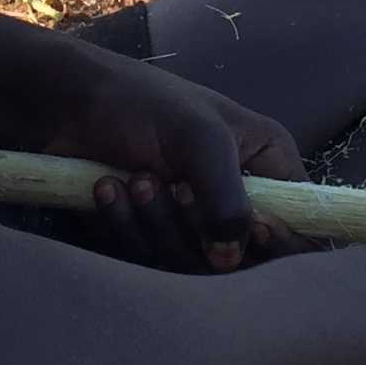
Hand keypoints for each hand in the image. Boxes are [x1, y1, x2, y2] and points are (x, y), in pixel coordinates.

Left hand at [45, 53, 307, 272]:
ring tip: (133, 179)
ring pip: (188, 263)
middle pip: (242, 258)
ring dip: (155, 225)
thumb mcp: (196, 136)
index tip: (254, 230)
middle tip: (172, 188)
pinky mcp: (150, 235)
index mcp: (267, 163)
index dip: (283, 241)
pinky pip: (146, 261)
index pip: (302, 224)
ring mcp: (190, 219)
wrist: (63, 102)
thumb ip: (226, 196)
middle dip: (197, 229)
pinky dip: (124, 229)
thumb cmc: (138, 101)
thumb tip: (231, 260)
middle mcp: (236, 195)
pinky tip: (106, 188)